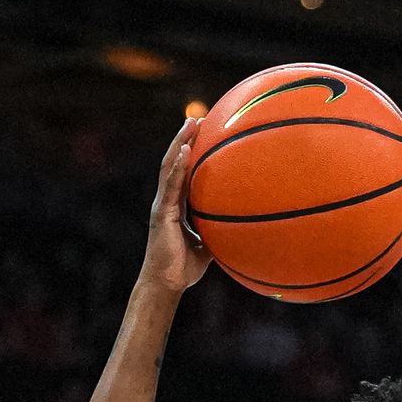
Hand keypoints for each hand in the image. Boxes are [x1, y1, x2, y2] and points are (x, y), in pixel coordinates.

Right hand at [141, 118, 212, 294]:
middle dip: (184, 139)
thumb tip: (240, 227)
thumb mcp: (207, 246)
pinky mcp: (162, 213)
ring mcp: (162, 205)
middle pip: (174, 162)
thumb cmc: (184, 269)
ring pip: (169, 167)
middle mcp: (167, 201)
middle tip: (197, 117)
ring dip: (180, 143)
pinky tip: (186, 149)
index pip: (182, 172)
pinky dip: (177, 166)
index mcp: (176, 206)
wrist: (166, 284)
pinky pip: (170, 185)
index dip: (190, 152)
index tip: (202, 132)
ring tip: (190, 123)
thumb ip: (217, 232)